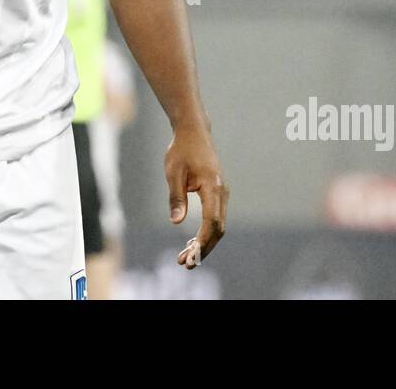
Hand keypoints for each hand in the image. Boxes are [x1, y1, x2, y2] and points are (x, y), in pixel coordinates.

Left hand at [165, 123, 226, 268]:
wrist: (194, 133)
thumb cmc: (182, 150)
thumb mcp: (173, 172)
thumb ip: (176, 197)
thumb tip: (176, 222)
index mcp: (213, 186)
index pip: (212, 220)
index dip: (203, 240)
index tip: (193, 254)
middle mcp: (222, 193)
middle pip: (218, 228)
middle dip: (204, 248)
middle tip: (185, 263)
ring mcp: (222, 194)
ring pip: (218, 226)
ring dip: (204, 244)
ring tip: (185, 258)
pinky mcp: (217, 195)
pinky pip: (215, 219)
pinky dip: (205, 233)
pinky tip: (191, 243)